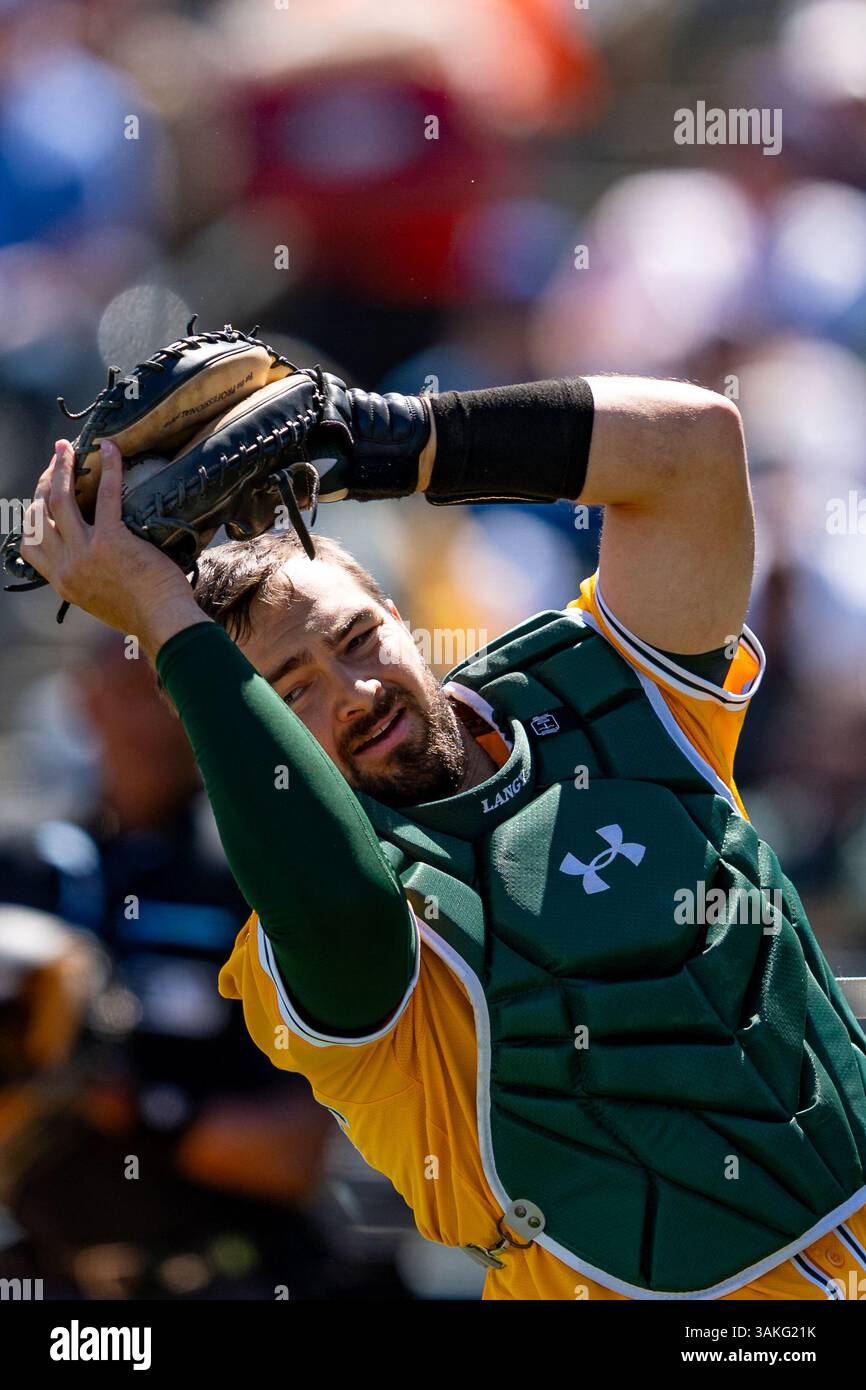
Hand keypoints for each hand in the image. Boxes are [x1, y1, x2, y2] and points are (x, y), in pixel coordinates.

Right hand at [20, 439, 211, 657]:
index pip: (30, 542)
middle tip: (57, 460)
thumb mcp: (99, 601)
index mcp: (62, 581)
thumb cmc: (143, 613)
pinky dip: (109, 468)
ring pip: (59, 499)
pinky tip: (111, 449)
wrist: (163, 623)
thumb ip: (86, 579)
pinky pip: (107, 495)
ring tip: (68, 449)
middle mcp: (66, 566)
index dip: (33, 512)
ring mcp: (85, 552)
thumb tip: (90, 561)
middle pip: (39, 513)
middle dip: (44, 481)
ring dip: (61, 468)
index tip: (43, 495)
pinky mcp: (112, 540)